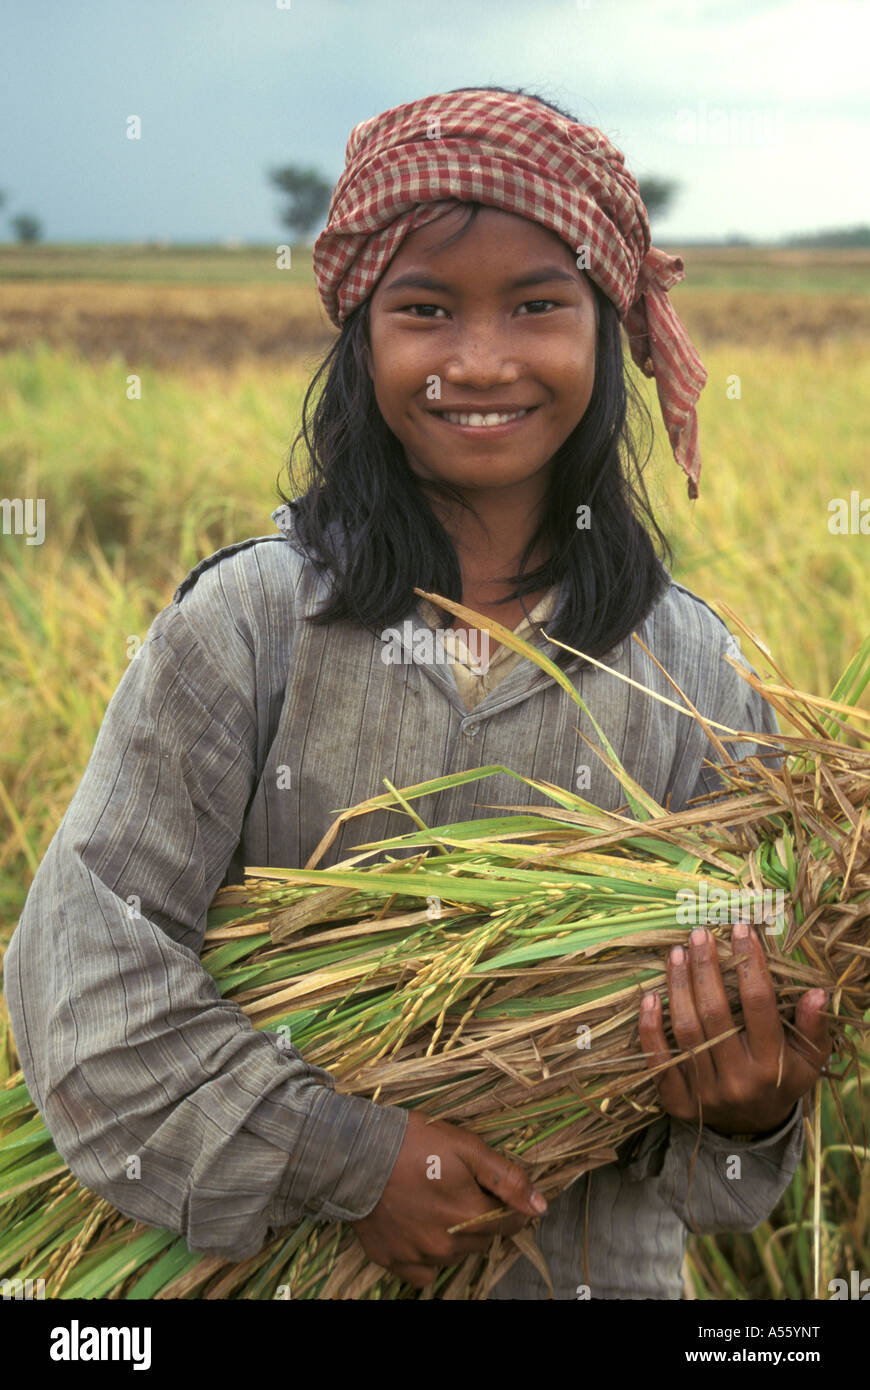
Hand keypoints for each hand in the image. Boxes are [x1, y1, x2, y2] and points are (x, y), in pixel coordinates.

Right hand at [349, 1110, 546, 1287]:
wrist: (353, 1154)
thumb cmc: (412, 1143)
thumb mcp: (465, 1147)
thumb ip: (506, 1178)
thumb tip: (541, 1206)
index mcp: (469, 1216)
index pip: (511, 1222)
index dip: (510, 1204)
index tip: (497, 1189)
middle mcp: (447, 1246)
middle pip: (484, 1238)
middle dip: (482, 1217)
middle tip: (461, 1189)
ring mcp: (418, 1257)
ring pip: (456, 1254)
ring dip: (457, 1235)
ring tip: (437, 1203)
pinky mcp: (392, 1261)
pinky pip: (424, 1273)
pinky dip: (428, 1257)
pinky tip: (419, 1229)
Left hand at [638, 920, 830, 1135]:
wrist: (751, 1132)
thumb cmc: (781, 1082)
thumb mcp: (808, 1061)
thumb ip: (813, 1028)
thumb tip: (816, 992)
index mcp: (771, 1066)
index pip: (758, 1004)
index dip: (750, 964)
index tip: (741, 930)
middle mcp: (738, 1079)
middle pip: (715, 1013)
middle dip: (706, 968)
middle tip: (698, 934)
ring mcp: (705, 1093)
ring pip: (686, 1031)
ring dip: (678, 987)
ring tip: (676, 953)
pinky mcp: (678, 1102)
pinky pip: (659, 1061)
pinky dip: (650, 1028)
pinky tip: (649, 997)